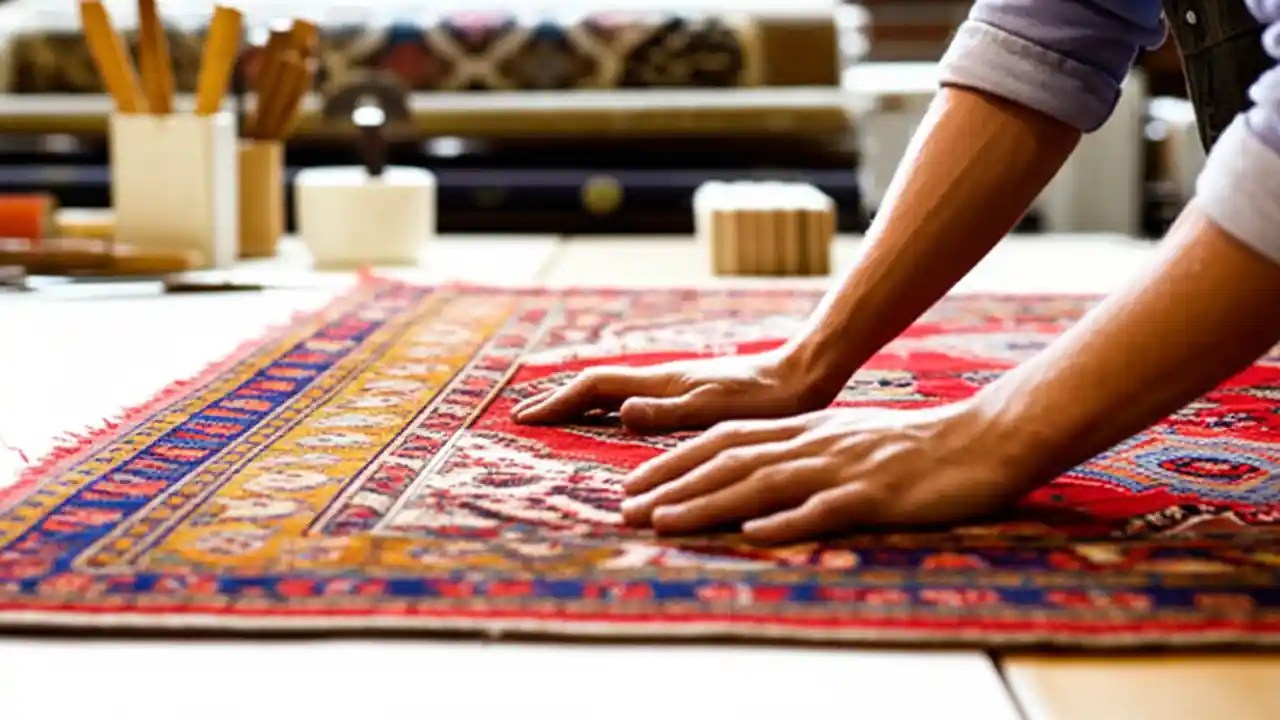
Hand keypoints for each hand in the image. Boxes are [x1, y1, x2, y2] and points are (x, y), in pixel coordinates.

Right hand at [510, 350, 832, 433]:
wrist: (803, 377)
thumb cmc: (766, 400)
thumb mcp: (717, 410)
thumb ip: (668, 412)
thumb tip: (618, 413)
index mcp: (661, 382)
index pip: (594, 387)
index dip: (557, 403)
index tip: (525, 420)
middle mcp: (661, 379)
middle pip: (596, 385)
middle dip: (557, 399)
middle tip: (523, 416)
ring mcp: (674, 385)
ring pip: (613, 392)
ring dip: (579, 403)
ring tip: (556, 416)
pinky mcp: (691, 395)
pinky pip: (634, 401)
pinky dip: (608, 409)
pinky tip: (614, 422)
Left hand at [618, 402, 1032, 543]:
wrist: (980, 441)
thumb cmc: (913, 446)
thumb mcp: (846, 439)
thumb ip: (800, 452)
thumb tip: (754, 476)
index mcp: (805, 431)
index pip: (726, 442)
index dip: (675, 461)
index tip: (634, 484)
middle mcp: (814, 444)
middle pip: (731, 462)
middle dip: (673, 485)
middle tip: (626, 510)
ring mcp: (843, 468)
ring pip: (764, 484)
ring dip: (709, 504)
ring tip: (665, 522)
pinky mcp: (876, 494)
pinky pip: (826, 509)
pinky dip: (788, 521)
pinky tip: (756, 535)